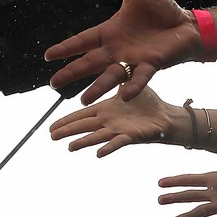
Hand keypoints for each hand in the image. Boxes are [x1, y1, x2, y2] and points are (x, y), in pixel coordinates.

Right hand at [44, 0, 199, 103]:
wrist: (186, 23)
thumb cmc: (160, 10)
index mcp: (110, 32)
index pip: (83, 40)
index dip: (66, 48)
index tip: (47, 56)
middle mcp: (117, 49)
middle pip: (90, 62)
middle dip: (71, 72)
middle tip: (53, 83)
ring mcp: (133, 59)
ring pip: (111, 75)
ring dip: (97, 87)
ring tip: (84, 99)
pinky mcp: (152, 64)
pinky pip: (140, 77)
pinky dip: (133, 87)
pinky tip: (125, 97)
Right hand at [49, 84, 177, 156]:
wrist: (166, 115)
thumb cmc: (147, 102)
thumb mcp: (128, 82)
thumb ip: (115, 76)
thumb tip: (105, 63)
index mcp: (105, 109)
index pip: (82, 115)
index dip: (67, 120)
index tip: (51, 125)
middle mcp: (109, 121)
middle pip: (85, 126)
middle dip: (68, 130)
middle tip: (51, 136)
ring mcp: (119, 129)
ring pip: (98, 136)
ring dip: (84, 142)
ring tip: (69, 147)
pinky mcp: (133, 135)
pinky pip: (120, 142)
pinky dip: (109, 147)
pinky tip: (99, 153)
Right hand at [157, 155, 216, 216]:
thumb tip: (212, 137)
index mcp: (214, 179)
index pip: (191, 180)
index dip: (176, 181)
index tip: (160, 183)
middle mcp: (215, 194)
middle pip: (191, 196)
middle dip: (175, 198)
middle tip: (160, 201)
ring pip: (202, 211)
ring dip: (188, 216)